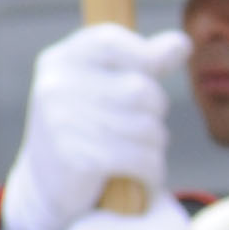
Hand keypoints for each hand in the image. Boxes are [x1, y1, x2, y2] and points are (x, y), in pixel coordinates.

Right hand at [0, 25, 184, 229]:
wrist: (47, 189)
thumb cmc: (86, 129)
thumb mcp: (105, 87)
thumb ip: (144, 63)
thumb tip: (182, 42)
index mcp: (61, 61)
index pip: (111, 40)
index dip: (143, 56)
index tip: (149, 72)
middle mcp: (56, 86)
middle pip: (141, 90)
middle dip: (153, 114)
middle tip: (135, 131)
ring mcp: (62, 122)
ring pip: (148, 128)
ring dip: (153, 148)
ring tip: (133, 155)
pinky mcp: (77, 159)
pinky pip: (142, 159)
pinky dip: (151, 172)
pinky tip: (138, 176)